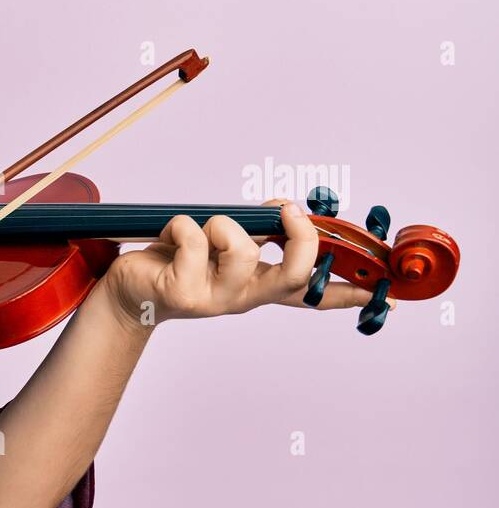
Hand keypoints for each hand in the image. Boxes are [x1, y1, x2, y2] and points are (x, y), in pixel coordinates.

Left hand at [100, 199, 396, 329]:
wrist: (126, 291)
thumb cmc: (175, 262)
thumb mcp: (221, 243)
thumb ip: (254, 229)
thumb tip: (282, 208)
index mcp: (258, 286)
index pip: (310, 293)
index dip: (346, 292)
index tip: (381, 292)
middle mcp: (243, 297)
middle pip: (296, 274)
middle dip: (300, 235)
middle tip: (285, 210)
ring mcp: (214, 299)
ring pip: (240, 248)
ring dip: (220, 224)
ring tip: (198, 232)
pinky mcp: (182, 292)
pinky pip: (194, 238)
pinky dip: (181, 226)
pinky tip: (169, 239)